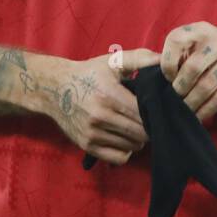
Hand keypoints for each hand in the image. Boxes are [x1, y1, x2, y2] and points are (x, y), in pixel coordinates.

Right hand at [44, 48, 161, 164]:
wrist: (54, 88)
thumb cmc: (88, 74)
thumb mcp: (112, 61)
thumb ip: (140, 58)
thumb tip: (162, 60)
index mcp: (109, 95)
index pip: (144, 114)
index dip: (155, 112)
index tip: (156, 108)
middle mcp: (100, 116)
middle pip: (141, 133)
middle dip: (150, 127)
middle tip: (149, 119)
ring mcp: (93, 133)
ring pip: (132, 146)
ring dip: (138, 139)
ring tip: (135, 127)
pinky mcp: (87, 145)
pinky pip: (118, 158)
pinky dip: (126, 151)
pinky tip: (124, 138)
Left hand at [159, 22, 216, 122]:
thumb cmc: (215, 54)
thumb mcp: (198, 45)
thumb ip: (179, 55)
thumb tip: (152, 75)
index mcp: (200, 29)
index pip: (176, 40)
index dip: (167, 63)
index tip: (167, 80)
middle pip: (192, 68)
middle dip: (180, 89)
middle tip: (174, 101)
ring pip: (206, 86)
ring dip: (192, 103)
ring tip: (183, 112)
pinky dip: (207, 110)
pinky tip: (199, 116)